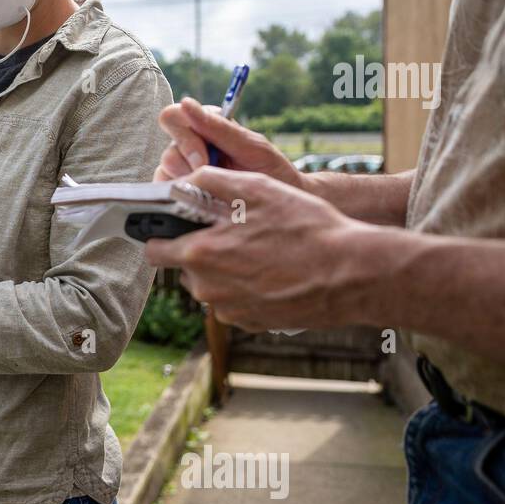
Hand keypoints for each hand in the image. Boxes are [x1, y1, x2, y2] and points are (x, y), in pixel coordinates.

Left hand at [144, 166, 375, 330]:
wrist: (350, 274)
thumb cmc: (306, 229)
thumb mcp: (258, 189)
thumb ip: (212, 182)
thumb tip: (186, 180)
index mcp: (200, 255)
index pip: (154, 250)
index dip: (162, 234)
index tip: (176, 224)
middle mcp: (207, 289)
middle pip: (185, 267)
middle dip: (200, 249)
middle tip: (232, 230)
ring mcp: (229, 310)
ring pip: (211, 285)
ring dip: (224, 268)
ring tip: (259, 249)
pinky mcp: (251, 323)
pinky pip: (235, 301)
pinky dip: (245, 286)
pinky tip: (272, 270)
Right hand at [156, 97, 303, 189]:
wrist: (281, 203)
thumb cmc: (271, 170)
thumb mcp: (252, 146)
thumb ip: (219, 127)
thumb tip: (187, 103)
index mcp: (205, 125)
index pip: (173, 117)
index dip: (184, 138)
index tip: (206, 159)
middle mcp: (191, 144)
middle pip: (168, 150)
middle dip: (190, 168)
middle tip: (215, 181)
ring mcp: (184, 169)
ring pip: (164, 172)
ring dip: (189, 184)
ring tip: (215, 192)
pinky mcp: (182, 190)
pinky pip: (166, 191)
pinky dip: (181, 197)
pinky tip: (204, 200)